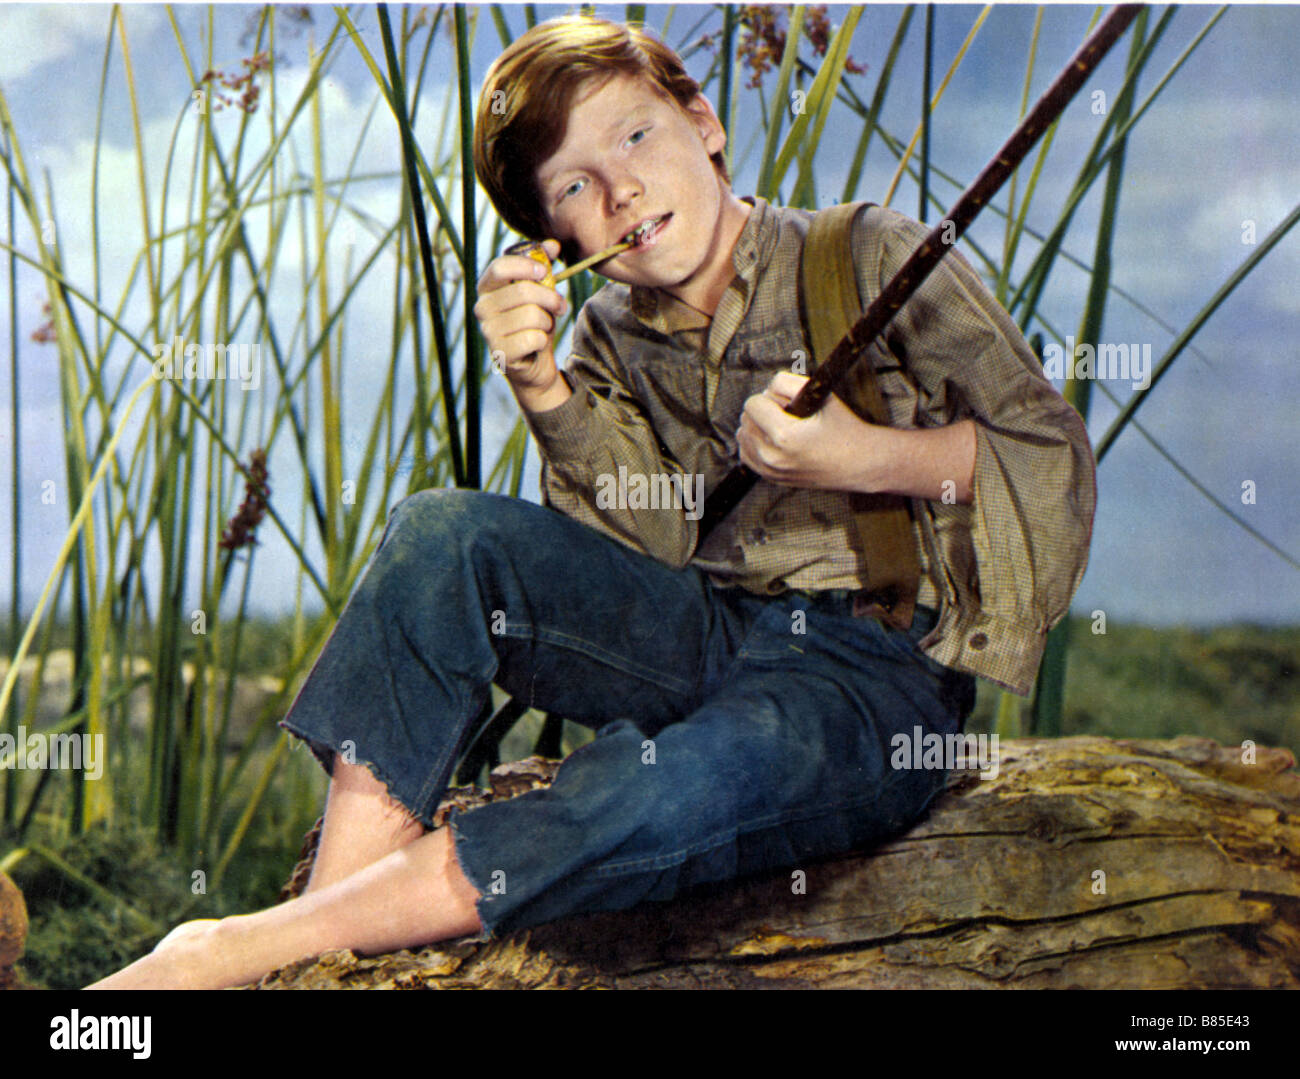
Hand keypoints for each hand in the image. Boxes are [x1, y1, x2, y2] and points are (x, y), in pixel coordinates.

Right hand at [473, 238, 571, 410]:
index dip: (526, 266)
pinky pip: (534, 338)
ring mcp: (488, 331)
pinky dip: (543, 341)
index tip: (544, 272)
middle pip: (524, 291)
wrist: (533, 362)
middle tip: (560, 306)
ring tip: (544, 326)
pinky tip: (536, 344)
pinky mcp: (500, 353)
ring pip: (533, 316)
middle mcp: (482, 307)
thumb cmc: (534, 321)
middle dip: (551, 298)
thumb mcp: (540, 291)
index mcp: (487, 287)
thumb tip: (553, 245)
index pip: (500, 266)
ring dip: (548, 322)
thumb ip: (543, 265)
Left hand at [737, 371, 890, 492]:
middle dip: (765, 410)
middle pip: (746, 419)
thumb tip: (766, 390)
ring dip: (758, 426)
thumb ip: (788, 383)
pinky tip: (776, 439)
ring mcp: (770, 471)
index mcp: (784, 436)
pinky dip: (755, 443)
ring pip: (743, 436)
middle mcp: (772, 457)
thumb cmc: (844, 427)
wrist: (860, 464)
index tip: (788, 401)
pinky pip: (746, 453)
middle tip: (791, 414)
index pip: (753, 404)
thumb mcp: (821, 395)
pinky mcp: (771, 478)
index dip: (770, 396)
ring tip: (785, 426)